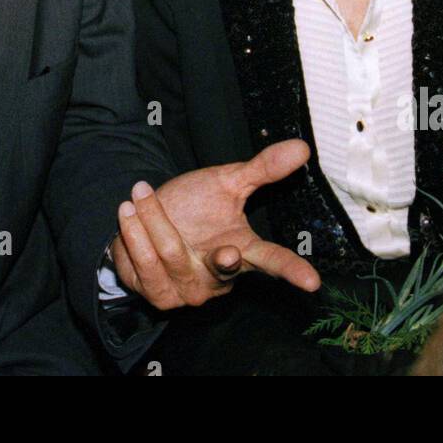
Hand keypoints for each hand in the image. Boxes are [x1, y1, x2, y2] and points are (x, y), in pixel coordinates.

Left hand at [109, 139, 320, 309]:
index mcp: (244, 250)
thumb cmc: (195, 206)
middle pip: (226, 269)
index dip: (293, 271)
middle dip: (224, 260)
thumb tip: (302, 147)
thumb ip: (263, 169)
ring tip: (140, 194)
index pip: (273, 261)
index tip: (312, 283)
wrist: (146, 223)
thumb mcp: (228, 182)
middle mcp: (221, 277)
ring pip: (172, 254)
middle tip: (228, 251)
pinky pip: (146, 264)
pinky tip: (129, 213)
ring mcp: (191, 290)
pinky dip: (135, 232)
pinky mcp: (161, 296)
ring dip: (153, 218)